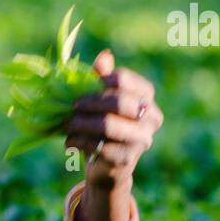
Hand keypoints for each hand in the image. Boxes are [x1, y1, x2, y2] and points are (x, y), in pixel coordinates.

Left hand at [65, 49, 163, 186]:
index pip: (126, 80)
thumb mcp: (102, 100)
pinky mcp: (126, 159)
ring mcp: (141, 140)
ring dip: (81, 123)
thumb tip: (104, 56)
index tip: (88, 85)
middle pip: (118, 102)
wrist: (106, 164)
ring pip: (108, 125)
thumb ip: (103, 77)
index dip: (104, 79)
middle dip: (90, 102)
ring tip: (67, 124)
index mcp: (146, 97)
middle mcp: (151, 118)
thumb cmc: (103, 124)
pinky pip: (99, 146)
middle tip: (73, 106)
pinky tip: (69, 141)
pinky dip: (79, 142)